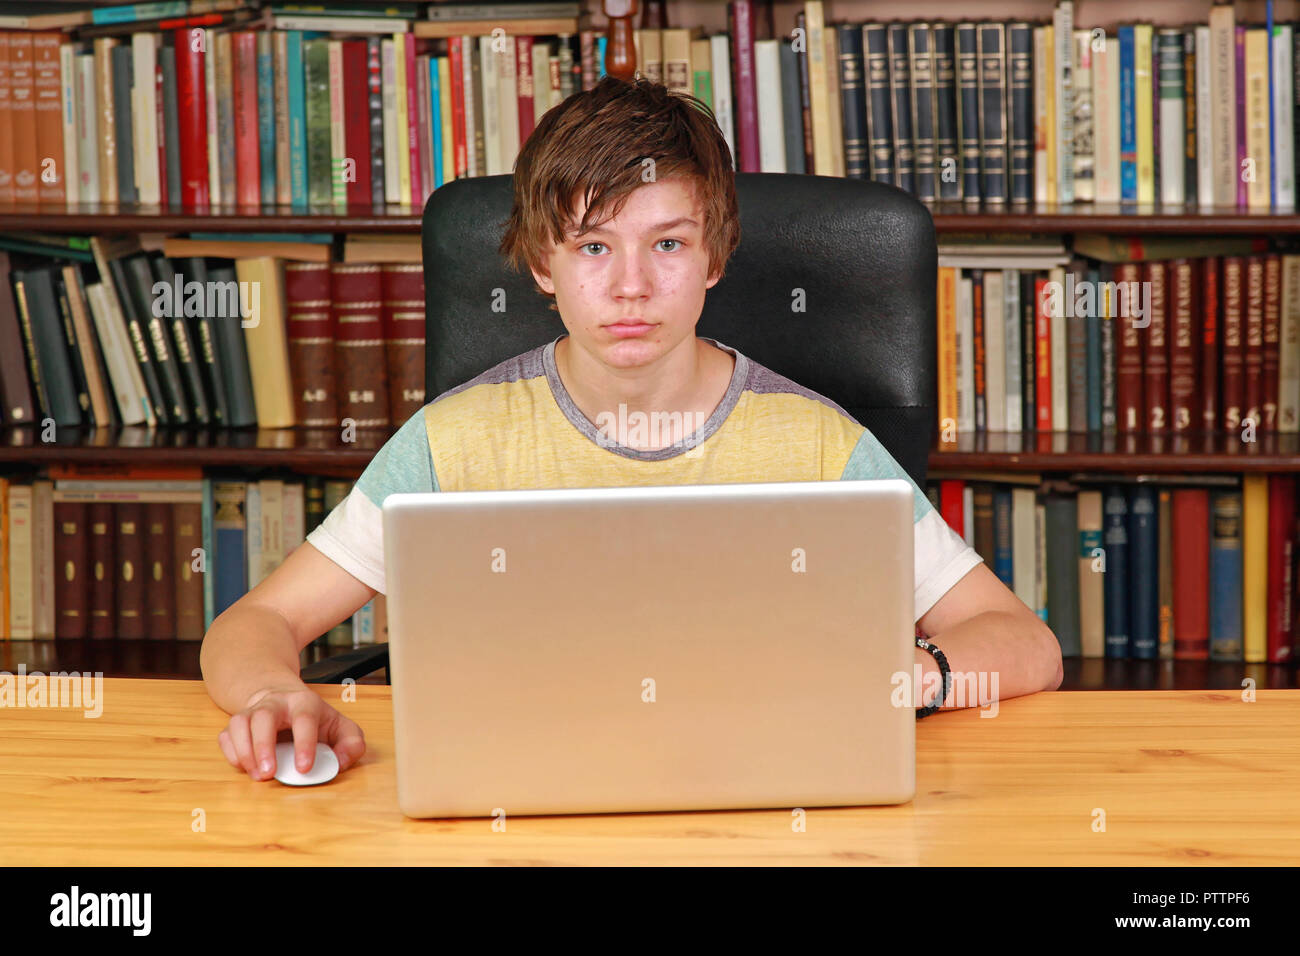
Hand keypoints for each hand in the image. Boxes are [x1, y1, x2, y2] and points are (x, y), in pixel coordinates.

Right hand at [217, 684, 365, 780]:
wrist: (282, 698)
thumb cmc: (315, 719)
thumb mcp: (341, 727)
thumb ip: (351, 743)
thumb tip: (340, 762)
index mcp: (305, 703)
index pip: (304, 718)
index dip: (304, 743)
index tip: (304, 768)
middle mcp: (276, 703)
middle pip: (264, 717)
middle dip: (264, 746)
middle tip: (269, 774)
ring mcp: (253, 711)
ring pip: (240, 723)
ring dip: (245, 751)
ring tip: (257, 775)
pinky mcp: (236, 724)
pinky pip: (226, 735)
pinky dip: (231, 752)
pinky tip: (243, 766)